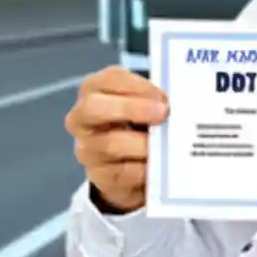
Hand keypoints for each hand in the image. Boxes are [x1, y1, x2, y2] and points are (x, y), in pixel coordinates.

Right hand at [63, 66, 168, 213]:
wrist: (128, 166)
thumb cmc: (137, 123)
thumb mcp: (142, 104)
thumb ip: (152, 99)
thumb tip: (174, 104)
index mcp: (94, 90)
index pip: (109, 79)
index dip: (137, 86)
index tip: (163, 95)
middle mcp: (82, 118)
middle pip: (94, 108)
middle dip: (131, 108)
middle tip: (164, 113)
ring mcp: (88, 149)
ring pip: (110, 144)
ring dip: (143, 143)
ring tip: (167, 144)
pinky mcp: (101, 177)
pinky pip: (123, 173)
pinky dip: (145, 169)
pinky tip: (162, 166)